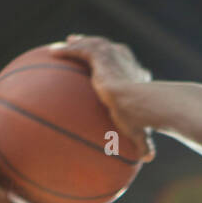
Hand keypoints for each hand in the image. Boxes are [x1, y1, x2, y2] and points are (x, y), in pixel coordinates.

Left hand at [49, 35, 155, 161]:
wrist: (137, 103)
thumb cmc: (141, 118)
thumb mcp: (140, 131)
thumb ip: (142, 142)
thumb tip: (149, 159)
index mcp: (137, 75)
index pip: (129, 66)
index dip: (121, 64)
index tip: (112, 67)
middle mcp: (126, 60)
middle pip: (109, 49)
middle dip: (96, 46)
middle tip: (82, 46)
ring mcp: (113, 55)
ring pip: (94, 44)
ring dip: (80, 43)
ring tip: (68, 43)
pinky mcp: (101, 55)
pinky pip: (81, 50)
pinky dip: (68, 50)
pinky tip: (52, 52)